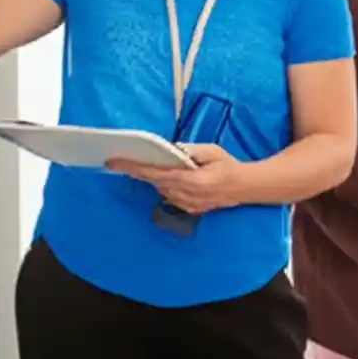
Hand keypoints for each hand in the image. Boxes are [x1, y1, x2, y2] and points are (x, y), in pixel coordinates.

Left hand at [107, 144, 248, 214]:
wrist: (244, 187)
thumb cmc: (228, 166)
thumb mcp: (211, 150)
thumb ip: (191, 150)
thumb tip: (172, 151)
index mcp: (190, 180)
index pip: (154, 174)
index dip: (133, 168)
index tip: (113, 163)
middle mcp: (185, 195)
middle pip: (154, 183)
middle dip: (142, 171)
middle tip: (128, 161)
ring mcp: (187, 204)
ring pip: (161, 190)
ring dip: (156, 179)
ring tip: (157, 167)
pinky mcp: (190, 208)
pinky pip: (170, 197)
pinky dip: (167, 187)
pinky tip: (173, 179)